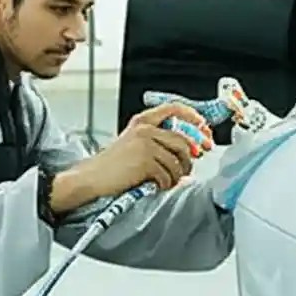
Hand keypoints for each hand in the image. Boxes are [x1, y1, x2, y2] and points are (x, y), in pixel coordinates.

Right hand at [52, 103, 210, 212]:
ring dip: (177, 175)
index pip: (175, 109)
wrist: (91, 179)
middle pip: (183, 141)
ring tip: (166, 181)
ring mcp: (146, 144)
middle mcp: (145, 129)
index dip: (194, 118)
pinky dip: (166, 184)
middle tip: (187, 171)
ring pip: (178, 161)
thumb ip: (158, 141)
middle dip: (190, 158)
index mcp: (142, 121)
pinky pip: (168, 175)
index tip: (205, 130)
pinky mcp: (146, 161)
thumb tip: (190, 150)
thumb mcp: (133, 144)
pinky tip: (157, 186)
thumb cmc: (112, 166)